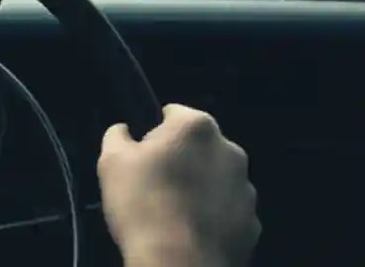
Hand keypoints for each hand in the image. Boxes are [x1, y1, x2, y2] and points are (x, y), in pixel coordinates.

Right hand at [98, 104, 258, 266]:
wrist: (179, 263)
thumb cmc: (143, 204)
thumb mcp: (111, 162)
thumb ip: (117, 136)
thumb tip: (124, 130)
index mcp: (197, 127)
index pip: (173, 113)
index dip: (154, 132)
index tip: (142, 155)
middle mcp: (230, 150)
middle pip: (200, 146)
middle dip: (182, 159)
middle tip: (156, 184)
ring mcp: (246, 188)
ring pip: (217, 179)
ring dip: (201, 187)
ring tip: (175, 213)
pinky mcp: (253, 223)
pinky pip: (228, 211)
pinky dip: (214, 216)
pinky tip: (193, 231)